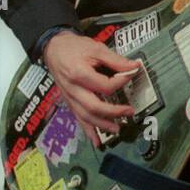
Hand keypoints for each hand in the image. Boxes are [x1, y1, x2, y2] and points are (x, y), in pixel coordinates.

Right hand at [43, 31, 138, 146]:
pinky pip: (78, 119)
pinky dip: (88, 131)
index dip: (121, 82)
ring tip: (118, 129)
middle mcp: (73, 89)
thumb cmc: (75, 47)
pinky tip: (97, 142)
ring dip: (102, 125)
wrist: (54, 48)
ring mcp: (70, 98)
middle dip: (113, 112)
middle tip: (129, 112)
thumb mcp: (96, 48)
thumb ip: (115, 60)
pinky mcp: (69, 102)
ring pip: (85, 116)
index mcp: (79, 74)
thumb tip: (135, 66)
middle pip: (93, 107)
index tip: (131, 75)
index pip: (105, 85)